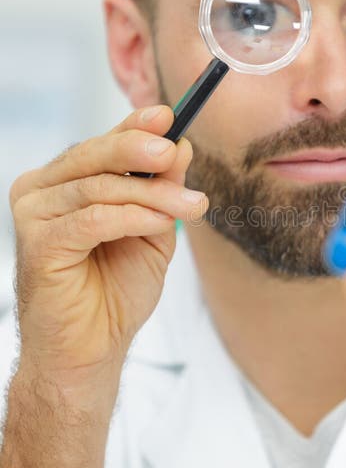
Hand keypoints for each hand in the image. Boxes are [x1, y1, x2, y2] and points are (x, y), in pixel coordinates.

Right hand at [9, 104, 207, 413]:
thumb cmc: (116, 293)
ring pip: (99, 187)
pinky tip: (160, 222)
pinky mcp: (37, 243)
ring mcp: (34, 215)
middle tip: (175, 150)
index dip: (135, 127)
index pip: (102, 144)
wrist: (92, 352)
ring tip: (189, 206)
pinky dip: (131, 217)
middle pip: (94, 156)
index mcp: (67, 182)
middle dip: (142, 151)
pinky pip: (92, 218)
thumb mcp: (152, 231)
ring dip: (151, 194)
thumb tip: (180, 145)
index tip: (170, 115)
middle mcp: (43, 191)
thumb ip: (162, 189)